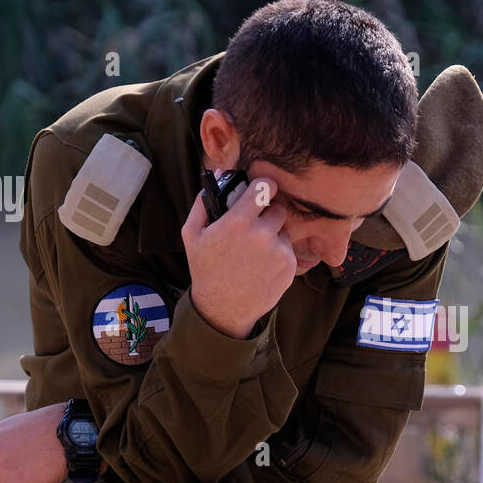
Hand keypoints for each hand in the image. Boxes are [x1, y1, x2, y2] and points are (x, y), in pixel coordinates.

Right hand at [183, 172, 296, 337]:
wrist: (223, 308)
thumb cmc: (205, 269)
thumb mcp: (192, 234)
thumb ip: (203, 202)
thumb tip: (217, 174)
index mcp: (239, 221)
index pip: (265, 186)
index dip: (265, 185)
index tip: (263, 189)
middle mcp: (263, 234)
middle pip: (278, 209)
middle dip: (268, 214)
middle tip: (255, 226)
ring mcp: (279, 251)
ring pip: (284, 230)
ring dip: (274, 235)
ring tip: (255, 251)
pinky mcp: (289, 267)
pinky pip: (288, 250)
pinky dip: (279, 254)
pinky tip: (262, 265)